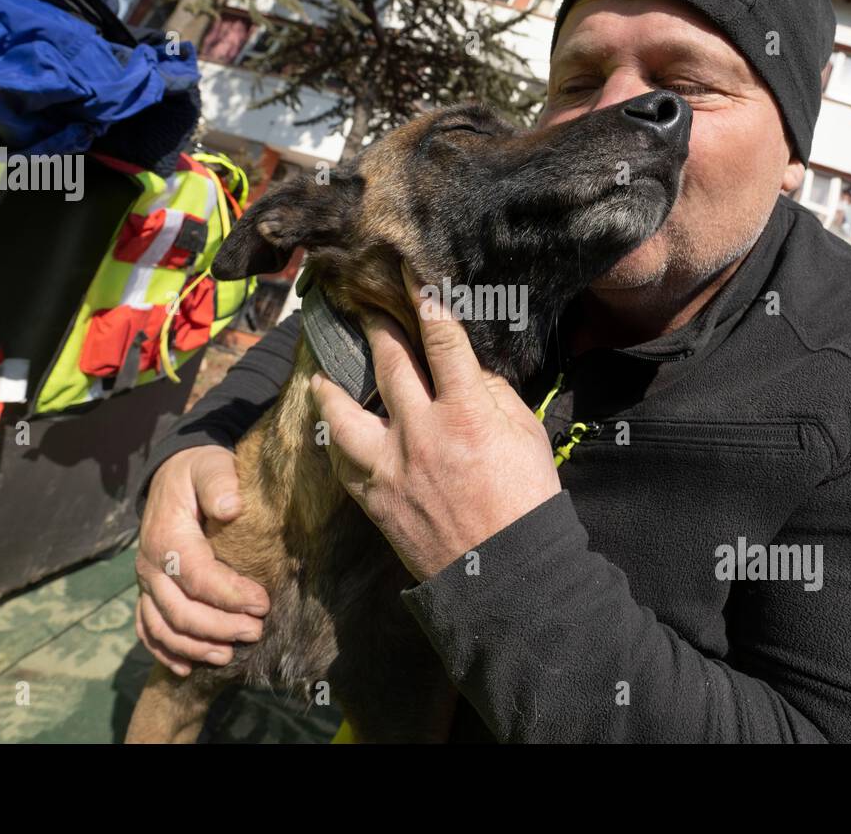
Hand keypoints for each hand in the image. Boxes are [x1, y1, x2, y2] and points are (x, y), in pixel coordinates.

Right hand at [135, 445, 268, 674]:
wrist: (173, 474)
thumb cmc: (198, 472)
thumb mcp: (210, 465)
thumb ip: (219, 483)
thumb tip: (231, 508)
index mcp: (167, 538)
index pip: (198, 577)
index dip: (230, 595)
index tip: (263, 604)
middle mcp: (150, 565)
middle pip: (180, 611)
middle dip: (219, 628)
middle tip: (255, 632)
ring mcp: (146, 582)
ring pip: (162, 627)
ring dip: (194, 648)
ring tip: (228, 657)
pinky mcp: (148, 591)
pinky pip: (148, 629)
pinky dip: (165, 652)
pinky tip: (188, 668)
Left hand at [310, 265, 560, 580]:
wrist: (507, 575)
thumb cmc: (527, 503)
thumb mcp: (526, 436)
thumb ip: (494, 396)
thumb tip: (468, 372)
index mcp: (466, 412)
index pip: (441, 341)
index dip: (426, 302)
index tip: (410, 275)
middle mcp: (421, 431)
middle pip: (388, 364)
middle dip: (376, 327)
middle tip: (364, 306)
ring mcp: (391, 466)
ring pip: (343, 414)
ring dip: (331, 388)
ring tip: (323, 374)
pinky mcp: (374, 499)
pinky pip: (341, 462)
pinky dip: (336, 442)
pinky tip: (334, 431)